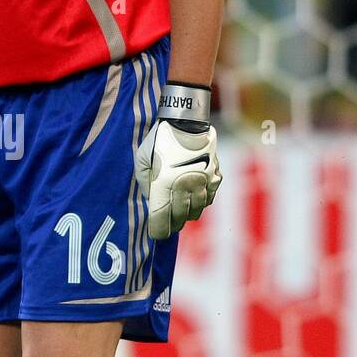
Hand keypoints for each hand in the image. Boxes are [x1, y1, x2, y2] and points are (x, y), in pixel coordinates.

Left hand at [135, 119, 221, 239]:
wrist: (186, 121)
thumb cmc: (158, 140)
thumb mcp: (142, 161)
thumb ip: (145, 185)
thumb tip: (152, 202)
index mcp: (165, 183)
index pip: (162, 218)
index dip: (159, 230)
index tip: (156, 234)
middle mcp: (185, 186)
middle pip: (179, 218)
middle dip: (172, 225)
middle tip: (166, 226)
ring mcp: (203, 183)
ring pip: (195, 211)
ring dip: (186, 215)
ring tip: (179, 214)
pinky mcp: (215, 177)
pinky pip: (209, 200)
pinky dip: (200, 204)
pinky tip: (192, 200)